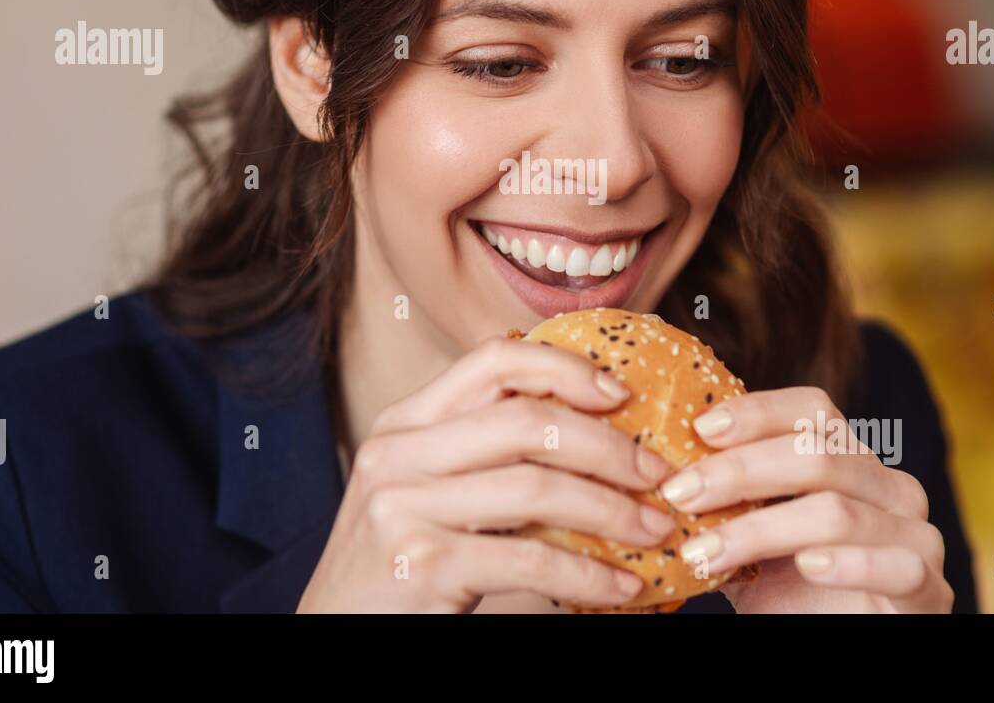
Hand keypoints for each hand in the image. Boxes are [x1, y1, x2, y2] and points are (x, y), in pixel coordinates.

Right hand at [296, 337, 674, 611]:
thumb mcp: (427, 489)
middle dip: (609, 447)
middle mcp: (398, 453)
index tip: (620, 393)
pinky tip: (621, 586)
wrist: (336, 633)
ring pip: (536, 488)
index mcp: (405, 422)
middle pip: (527, 421)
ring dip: (613, 510)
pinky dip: (589, 574)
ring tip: (654, 530)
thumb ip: (484, 453)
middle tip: (657, 473)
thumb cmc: (400, 563)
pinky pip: (531, 560)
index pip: (493, 360)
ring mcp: (404, 507)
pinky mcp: (423, 565)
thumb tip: (596, 430)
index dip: (565, 368)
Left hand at [659, 386, 952, 612]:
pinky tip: (805, 565)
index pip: (811, 410)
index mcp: (847, 459)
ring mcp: (914, 532)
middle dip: (739, 471)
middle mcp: (887, 485)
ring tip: (704, 554)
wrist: (838, 643)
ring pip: (838, 510)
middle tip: (679, 493)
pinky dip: (848, 562)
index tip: (699, 429)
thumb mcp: (748, 535)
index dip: (757, 412)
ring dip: (761, 530)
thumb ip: (720, 501)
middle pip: (818, 453)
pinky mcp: (927, 586)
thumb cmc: (789, 589)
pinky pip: (896, 564)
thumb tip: (652, 465)